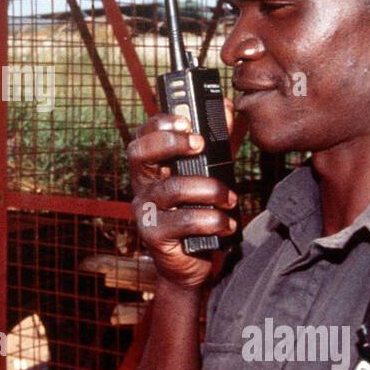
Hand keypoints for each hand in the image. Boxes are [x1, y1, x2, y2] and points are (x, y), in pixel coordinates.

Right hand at [128, 100, 244, 291]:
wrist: (192, 263)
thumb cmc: (199, 212)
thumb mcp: (210, 173)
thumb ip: (216, 141)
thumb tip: (224, 106)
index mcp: (152, 167)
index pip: (143, 136)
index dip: (160, 124)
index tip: (187, 121)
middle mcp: (143, 186)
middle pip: (140, 153)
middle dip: (170, 143)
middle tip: (200, 145)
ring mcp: (145, 210)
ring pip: (172, 189)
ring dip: (209, 190)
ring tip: (230, 198)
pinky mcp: (154, 236)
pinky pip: (184, 221)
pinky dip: (212, 220)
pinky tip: (226, 224)